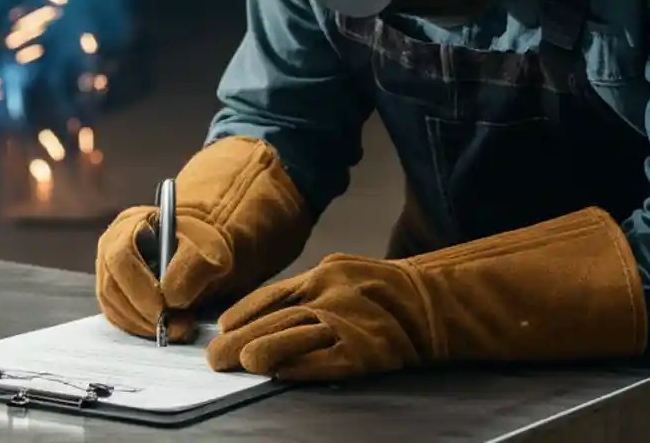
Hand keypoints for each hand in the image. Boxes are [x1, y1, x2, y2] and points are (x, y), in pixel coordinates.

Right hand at [96, 206, 240, 342]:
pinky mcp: (112, 293)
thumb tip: (170, 297)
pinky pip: (116, 316)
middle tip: (174, 328)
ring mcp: (107, 270)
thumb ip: (192, 267)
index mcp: (130, 223)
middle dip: (143, 313)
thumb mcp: (210, 250)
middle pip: (111, 286)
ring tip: (177, 328)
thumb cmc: (204, 246)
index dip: (139, 287)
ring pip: (113, 305)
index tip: (166, 309)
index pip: (121, 258)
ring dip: (143, 324)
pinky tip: (165, 329)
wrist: (201, 252)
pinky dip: (140, 328)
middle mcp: (110, 246)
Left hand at [207, 254, 424, 379]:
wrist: (433, 304)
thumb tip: (266, 313)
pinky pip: (324, 360)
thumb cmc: (384, 291)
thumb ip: (310, 290)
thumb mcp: (344, 274)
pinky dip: (298, 367)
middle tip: (216, 357)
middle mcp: (332, 295)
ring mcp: (348, 322)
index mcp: (324, 274)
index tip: (223, 328)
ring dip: (262, 350)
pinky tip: (277, 374)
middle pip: (277, 318)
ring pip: (295, 336)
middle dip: (242, 339)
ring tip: (239, 363)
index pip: (273, 295)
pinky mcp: (364, 350)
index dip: (244, 313)